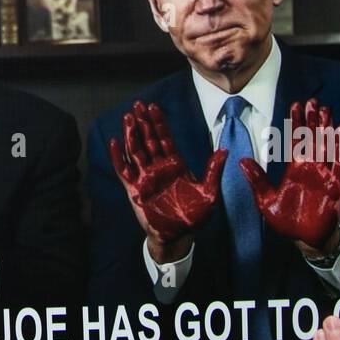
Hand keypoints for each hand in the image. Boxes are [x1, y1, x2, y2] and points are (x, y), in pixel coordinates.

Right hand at [108, 100, 226, 258]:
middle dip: (143, 121)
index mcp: (175, 165)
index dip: (159, 122)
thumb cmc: (194, 216)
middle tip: (137, 104)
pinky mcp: (135, 189)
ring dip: (132, 134)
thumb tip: (225, 150)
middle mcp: (159, 167)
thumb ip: (213, 170)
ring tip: (128, 117)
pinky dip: (119, 157)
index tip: (154, 106)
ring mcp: (146, 177)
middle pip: (149, 139)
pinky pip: (124, 170)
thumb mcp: (209, 192)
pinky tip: (114, 142)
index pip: (165, 138)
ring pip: (136, 150)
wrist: (178, 236)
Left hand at [239, 99, 339, 251]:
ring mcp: (324, 175)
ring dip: (326, 128)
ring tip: (326, 110)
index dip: (296, 122)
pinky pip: (339, 163)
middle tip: (313, 101)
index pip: (295, 139)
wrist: (306, 240)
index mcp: (295, 168)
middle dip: (313, 119)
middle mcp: (310, 168)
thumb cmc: (287, 221)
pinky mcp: (336, 185)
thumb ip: (257, 180)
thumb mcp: (265, 201)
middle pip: (312, 138)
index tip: (295, 105)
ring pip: (326, 145)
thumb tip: (242, 161)